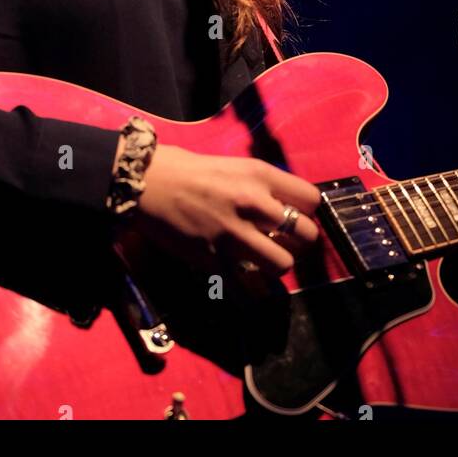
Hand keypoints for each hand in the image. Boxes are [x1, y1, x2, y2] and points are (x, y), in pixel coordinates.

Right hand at [121, 142, 321, 277]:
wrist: (145, 182)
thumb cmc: (187, 169)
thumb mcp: (233, 165)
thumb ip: (261, 185)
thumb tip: (284, 206)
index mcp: (258, 174)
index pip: (311, 199)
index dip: (306, 211)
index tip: (295, 216)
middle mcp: (252, 202)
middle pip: (306, 235)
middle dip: (298, 243)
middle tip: (283, 243)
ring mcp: (234, 234)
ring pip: (283, 265)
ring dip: (276, 266)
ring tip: (263, 262)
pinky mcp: (214, 260)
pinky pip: (248, 288)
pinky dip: (251, 291)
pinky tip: (246, 284)